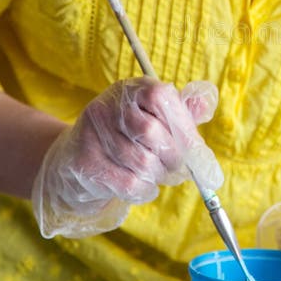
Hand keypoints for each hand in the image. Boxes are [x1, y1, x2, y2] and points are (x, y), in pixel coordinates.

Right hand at [31, 77, 221, 237]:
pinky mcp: (84, 163)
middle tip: (179, 168)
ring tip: (156, 174)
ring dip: (159, 176)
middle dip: (174, 157)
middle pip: (152, 132)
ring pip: (143, 163)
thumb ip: (182, 112)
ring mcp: (92, 133)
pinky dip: (145, 190)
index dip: (183, 126)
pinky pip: (129, 183)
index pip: (161, 97)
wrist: (75, 160)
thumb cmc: (126, 138)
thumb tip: (206, 101)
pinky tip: (143, 186)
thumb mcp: (154, 118)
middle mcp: (107, 105)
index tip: (196, 148)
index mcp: (130, 89)